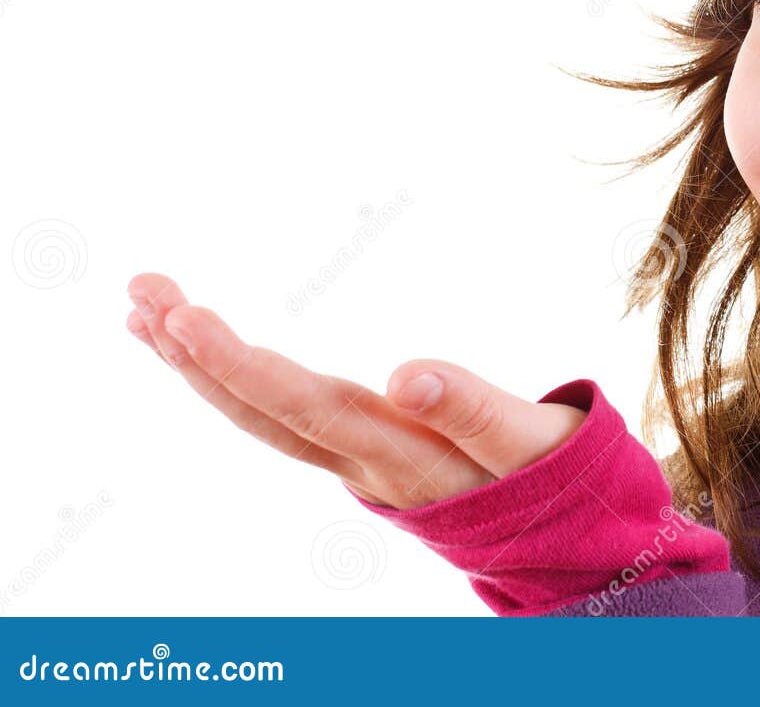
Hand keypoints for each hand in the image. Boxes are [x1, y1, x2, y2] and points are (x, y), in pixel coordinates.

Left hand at [124, 272, 586, 509]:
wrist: (554, 528)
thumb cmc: (549, 473)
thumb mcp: (531, 442)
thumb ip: (474, 409)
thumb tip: (409, 372)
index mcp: (400, 453)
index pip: (306, 408)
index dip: (240, 367)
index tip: (186, 320)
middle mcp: (360, 461)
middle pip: (261, 413)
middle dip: (195, 356)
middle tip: (143, 292)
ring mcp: (351, 457)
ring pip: (257, 414)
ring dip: (196, 364)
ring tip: (143, 307)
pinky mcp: (354, 445)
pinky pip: (272, 410)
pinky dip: (225, 374)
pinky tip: (192, 342)